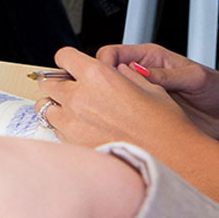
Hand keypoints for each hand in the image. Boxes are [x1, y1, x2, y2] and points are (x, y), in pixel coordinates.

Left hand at [37, 47, 218, 152]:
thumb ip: (127, 76)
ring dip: (57, 107)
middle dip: (58, 83)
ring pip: (46, 108)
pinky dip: (64, 128)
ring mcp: (73, 123)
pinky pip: (57, 131)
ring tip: (77, 112)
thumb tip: (119, 70)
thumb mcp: (150, 88)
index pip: (64, 56)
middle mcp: (80, 98)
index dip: (68, 60)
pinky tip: (84, 131)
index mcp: (98, 76)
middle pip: (48, 82)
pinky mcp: (73, 145)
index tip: (72, 66)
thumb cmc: (166, 126)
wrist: (172, 161)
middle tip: (72, 89)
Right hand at [97, 43, 218, 143]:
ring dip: (107, 107)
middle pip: (106, 77)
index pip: (113, 55)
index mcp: (151, 59)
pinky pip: (125, 119)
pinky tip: (122, 129)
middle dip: (97, 86)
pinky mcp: (148, 118)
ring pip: (112, 100)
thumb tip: (139, 73)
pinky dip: (119, 124)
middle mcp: (143, 78)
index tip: (101, 78)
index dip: (102, 64)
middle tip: (96, 99)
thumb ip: (168, 76)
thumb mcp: (197, 79)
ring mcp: (144, 99)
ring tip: (107, 116)